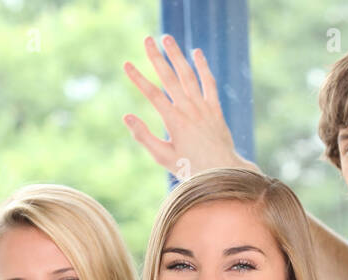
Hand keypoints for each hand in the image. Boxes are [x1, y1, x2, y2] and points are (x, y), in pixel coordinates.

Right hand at [122, 35, 256, 177]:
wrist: (221, 173)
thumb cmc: (189, 168)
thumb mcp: (163, 157)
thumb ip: (144, 136)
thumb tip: (126, 116)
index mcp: (174, 121)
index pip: (152, 94)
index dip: (138, 78)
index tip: (127, 64)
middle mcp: (189, 110)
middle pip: (169, 78)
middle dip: (156, 57)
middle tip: (146, 39)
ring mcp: (203, 107)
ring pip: (188, 75)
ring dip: (177, 55)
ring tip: (166, 38)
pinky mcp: (215, 109)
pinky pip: (209, 83)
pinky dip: (203, 67)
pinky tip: (196, 53)